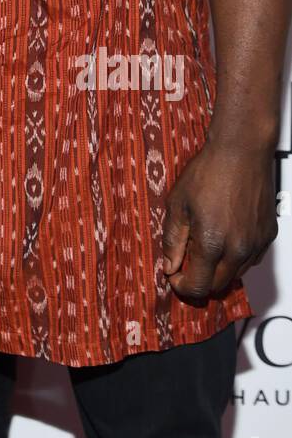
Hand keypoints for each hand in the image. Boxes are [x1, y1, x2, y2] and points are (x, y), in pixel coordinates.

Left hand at [162, 140, 276, 299]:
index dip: (182, 286)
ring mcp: (256, 243)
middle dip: (199, 281)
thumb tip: (169, 266)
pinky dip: (236, 257)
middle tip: (186, 264)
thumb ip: (172, 240)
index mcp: (212, 243)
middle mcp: (238, 249)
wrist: (241, 151)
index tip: (174, 275)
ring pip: (236, 274)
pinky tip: (224, 237)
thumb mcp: (178, 204)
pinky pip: (251, 259)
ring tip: (204, 244)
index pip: (198, 286)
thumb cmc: (208, 171)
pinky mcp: (268, 235)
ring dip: (218, 269)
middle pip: (218, 286)